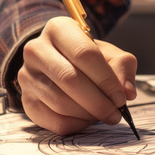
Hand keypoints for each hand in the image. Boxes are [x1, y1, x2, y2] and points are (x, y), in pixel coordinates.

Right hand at [18, 16, 136, 134]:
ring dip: (89, 114)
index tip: (121, 97)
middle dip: (98, 102)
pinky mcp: (27, 101)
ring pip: (61, 103)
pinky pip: (54, 121)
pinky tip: (87, 119)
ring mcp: (27, 77)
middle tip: (116, 113)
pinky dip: (77, 124)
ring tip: (104, 115)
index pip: (84, 54)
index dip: (106, 79)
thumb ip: (123, 67)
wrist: (58, 65)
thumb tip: (127, 92)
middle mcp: (36, 50)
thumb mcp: (109, 53)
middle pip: (70, 79)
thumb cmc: (86, 58)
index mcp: (58, 29)